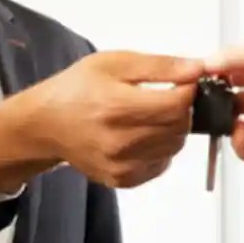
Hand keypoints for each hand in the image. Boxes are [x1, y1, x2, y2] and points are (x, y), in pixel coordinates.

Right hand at [0, 51, 203, 189]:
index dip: (188, 90)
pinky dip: (161, 148)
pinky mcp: (122, 179)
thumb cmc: (77, 89)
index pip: (177, 104)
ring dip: (173, 129)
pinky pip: (161, 164)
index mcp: (116, 106)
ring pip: (174, 147)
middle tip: (167, 96)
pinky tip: (143, 134)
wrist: (45, 125)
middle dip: (182, 109)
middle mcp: (119, 141)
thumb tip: (197, 68)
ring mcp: (121, 165)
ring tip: (152, 115)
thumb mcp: (115, 63)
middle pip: (179, 127)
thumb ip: (159, 66)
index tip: (182, 82)